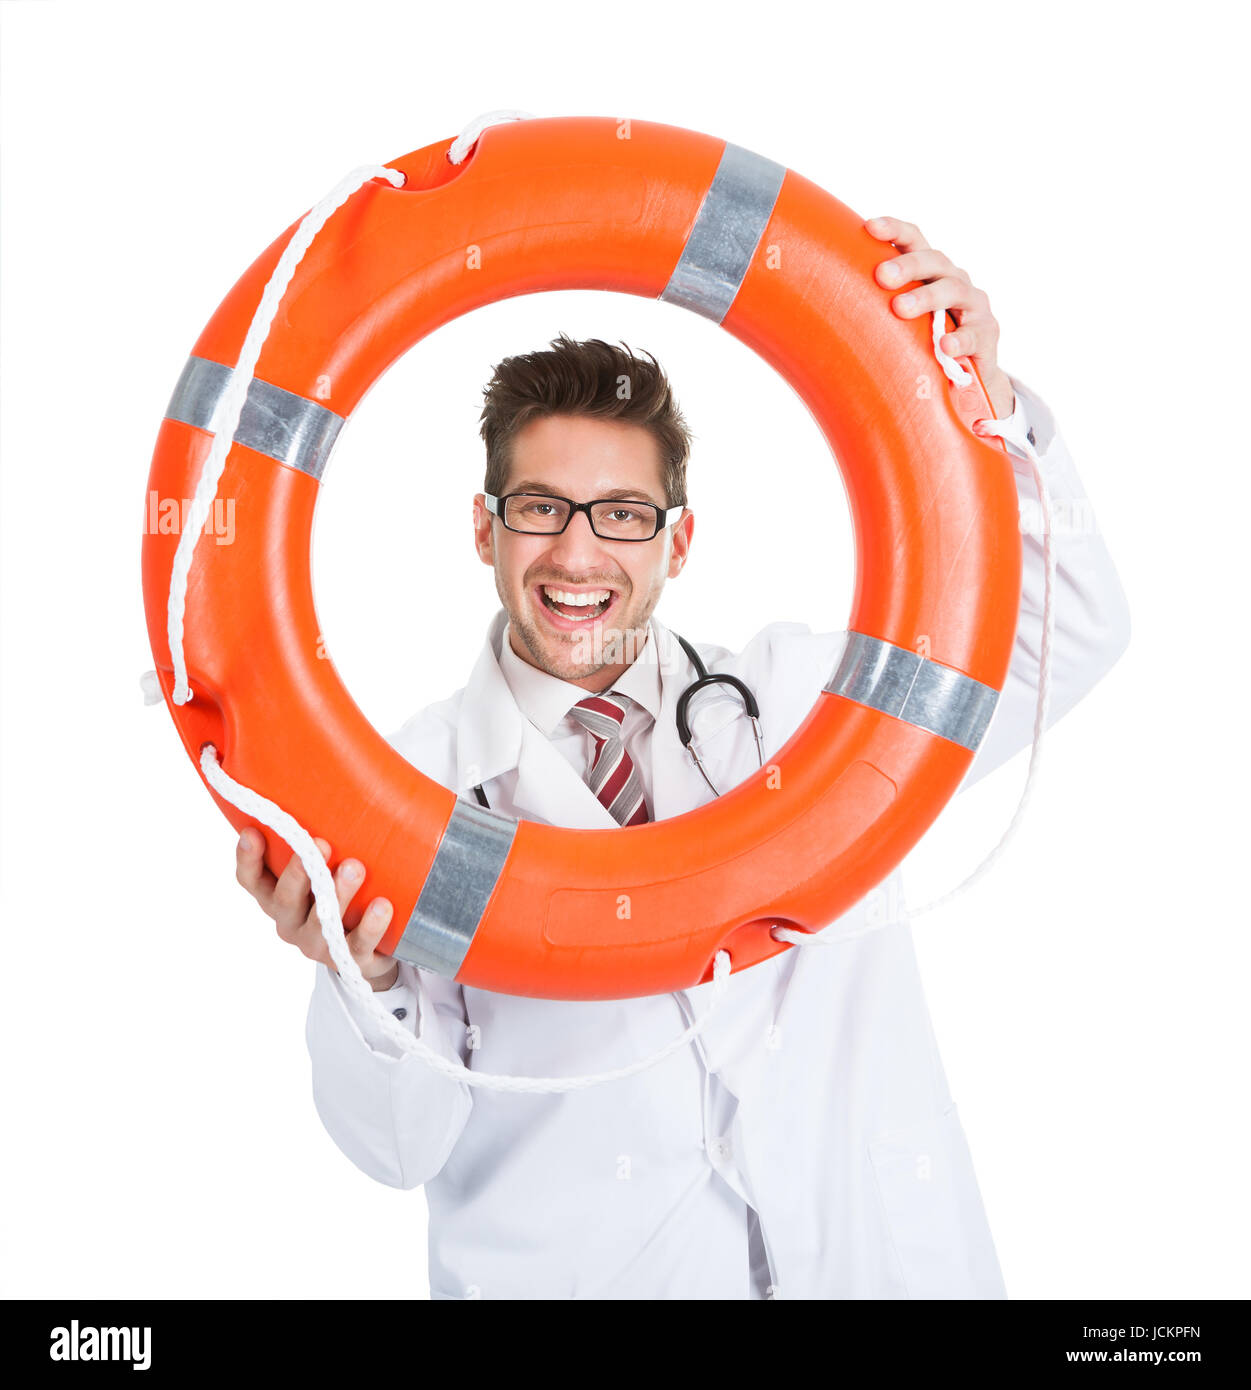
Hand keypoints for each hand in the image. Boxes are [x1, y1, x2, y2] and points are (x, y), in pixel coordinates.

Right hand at [235, 830, 399, 989]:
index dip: (248, 858)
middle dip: (300, 872)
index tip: (252, 831)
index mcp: (278, 895)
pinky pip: (358, 945)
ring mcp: (320, 943)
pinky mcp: (352, 960)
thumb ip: (320, 832)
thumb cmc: (341, 891)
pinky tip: (382, 906)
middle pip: (285, 899)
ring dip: (338, 894)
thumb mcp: (325, 864)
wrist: (371, 948)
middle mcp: (292, 921)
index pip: (252, 880)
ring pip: (321, 922)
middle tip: (319, 844)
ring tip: (356, 867)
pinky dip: (370, 926)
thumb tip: (336, 769)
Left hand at [865, 216, 1014, 419]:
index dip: (895, 230)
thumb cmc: (922, 341)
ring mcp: (973, 305)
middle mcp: (953, 279)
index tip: (870, 226)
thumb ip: (875, 305)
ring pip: (953, 290)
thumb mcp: (900, 320)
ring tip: (900, 309)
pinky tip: (944, 344)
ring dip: (926, 297)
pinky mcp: (986, 334)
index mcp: (930, 271)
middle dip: (907, 265)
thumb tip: (822, 302)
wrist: (965, 376)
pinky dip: (959, 339)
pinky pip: (973, 335)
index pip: (914, 240)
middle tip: (881, 276)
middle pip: (933, 261)